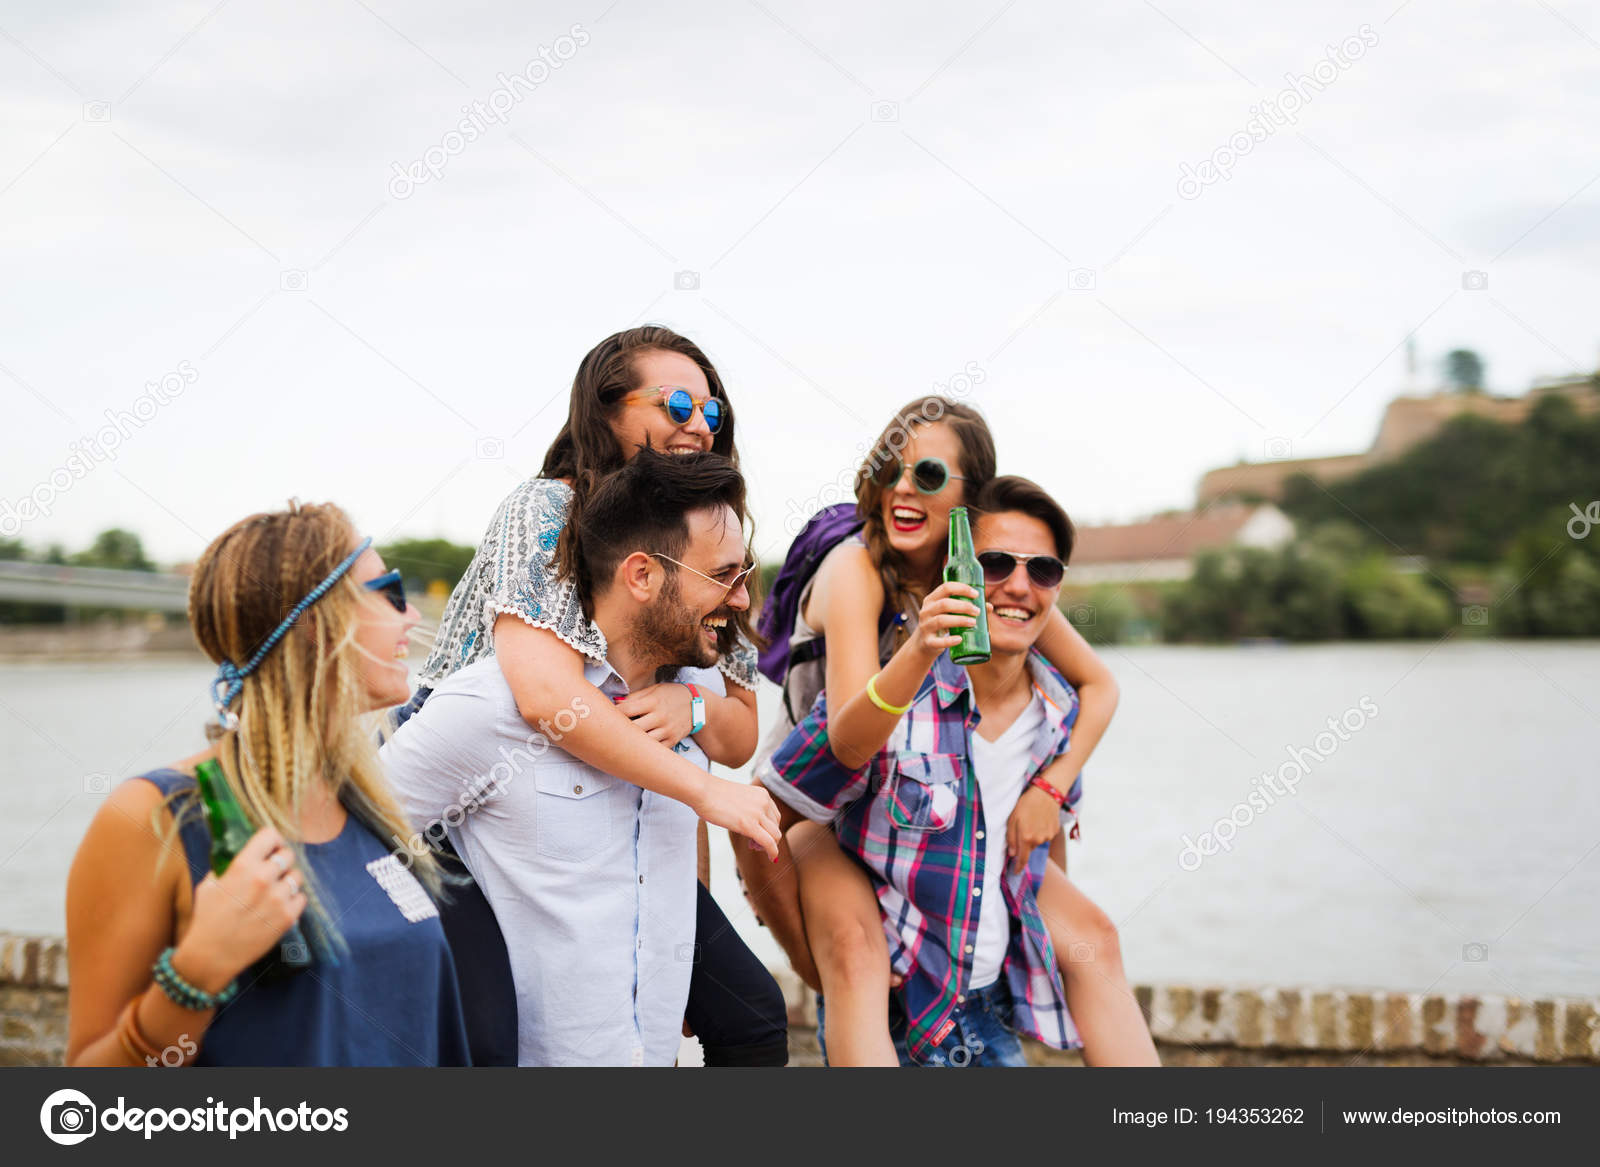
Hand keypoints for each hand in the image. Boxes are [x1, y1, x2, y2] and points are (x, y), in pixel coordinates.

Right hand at [174, 827, 307, 990]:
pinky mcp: (287, 917)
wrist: (211, 955)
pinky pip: (301, 898)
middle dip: (281, 860)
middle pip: (288, 855)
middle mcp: (263, 878)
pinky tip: (280, 906)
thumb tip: (244, 857)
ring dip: (288, 881)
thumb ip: (228, 868)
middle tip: (275, 870)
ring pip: (297, 877)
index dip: (272, 840)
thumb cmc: (207, 919)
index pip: (270, 835)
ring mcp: (277, 898)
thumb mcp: (210, 885)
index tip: (271, 847)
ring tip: (277, 890)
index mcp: (242, 866)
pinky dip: (293, 901)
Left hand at [613, 682, 693, 748]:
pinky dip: (646, 749)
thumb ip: (635, 697)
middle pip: (633, 728)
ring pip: (644, 742)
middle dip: (620, 729)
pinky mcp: (672, 741)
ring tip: (623, 740)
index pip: (626, 709)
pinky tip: (638, 746)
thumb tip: (616, 703)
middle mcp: (660, 717)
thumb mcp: (655, 689)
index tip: (606, 715)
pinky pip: (655, 750)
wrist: (698, 704)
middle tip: (611, 730)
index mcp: (653, 702)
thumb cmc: (672, 694)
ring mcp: (667, 730)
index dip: (613, 713)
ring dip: (632, 741)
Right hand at [694, 775, 781, 860]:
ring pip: (775, 836)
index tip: (756, 835)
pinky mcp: (749, 825)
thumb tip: (750, 823)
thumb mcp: (738, 798)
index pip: (775, 816)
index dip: (768, 829)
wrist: (702, 791)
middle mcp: (764, 802)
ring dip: (768, 846)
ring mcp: (758, 813)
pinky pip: (768, 842)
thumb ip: (748, 808)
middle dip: (768, 838)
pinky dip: (772, 852)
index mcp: (762, 794)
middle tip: (753, 844)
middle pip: (776, 826)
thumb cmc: (712, 795)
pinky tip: (771, 858)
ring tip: (752, 847)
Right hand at [911, 581, 980, 657]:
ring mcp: (925, 627)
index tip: (976, 594)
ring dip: (960, 620)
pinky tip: (960, 639)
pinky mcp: (928, 642)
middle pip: (944, 604)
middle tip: (977, 611)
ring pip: (941, 620)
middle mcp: (926, 611)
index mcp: (931, 600)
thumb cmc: (941, 623)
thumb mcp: (948, 613)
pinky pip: (938, 641)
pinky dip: (950, 641)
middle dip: (963, 606)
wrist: (924, 644)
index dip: (962, 589)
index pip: (945, 588)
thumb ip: (965, 608)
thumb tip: (989, 607)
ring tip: (973, 622)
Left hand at [1005, 785, 1062, 874]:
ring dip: (1033, 836)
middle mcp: (1038, 840)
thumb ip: (1011, 838)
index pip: (1022, 859)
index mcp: (1026, 838)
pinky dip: (1041, 830)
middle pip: (1029, 848)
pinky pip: (1045, 835)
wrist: (1046, 793)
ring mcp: (1048, 836)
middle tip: (1022, 827)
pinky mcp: (1055, 831)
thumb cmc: (1025, 804)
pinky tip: (1040, 819)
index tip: (1015, 872)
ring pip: (1037, 842)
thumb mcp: (1012, 819)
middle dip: (1025, 843)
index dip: (1018, 867)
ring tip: (1032, 820)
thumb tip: (1012, 854)